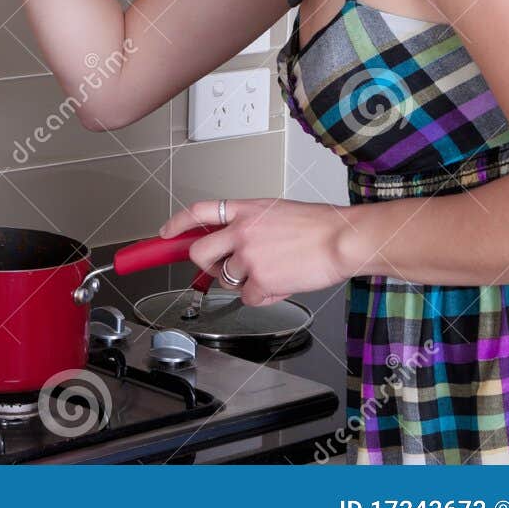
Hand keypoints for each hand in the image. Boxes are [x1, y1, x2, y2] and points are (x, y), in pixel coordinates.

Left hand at [161, 197, 354, 305]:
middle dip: (205, 265)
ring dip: (242, 282)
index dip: (177, 224)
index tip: (166, 234)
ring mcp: (248, 257)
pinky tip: (281, 284)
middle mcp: (240, 231)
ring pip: (225, 279)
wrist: (342, 240)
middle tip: (220, 268)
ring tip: (270, 273)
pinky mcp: (260, 281)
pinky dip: (262, 296)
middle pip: (199, 253)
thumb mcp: (275, 211)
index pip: (198, 212)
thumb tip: (230, 239)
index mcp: (244, 210)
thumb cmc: (317, 226)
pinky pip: (247, 297)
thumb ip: (249, 223)